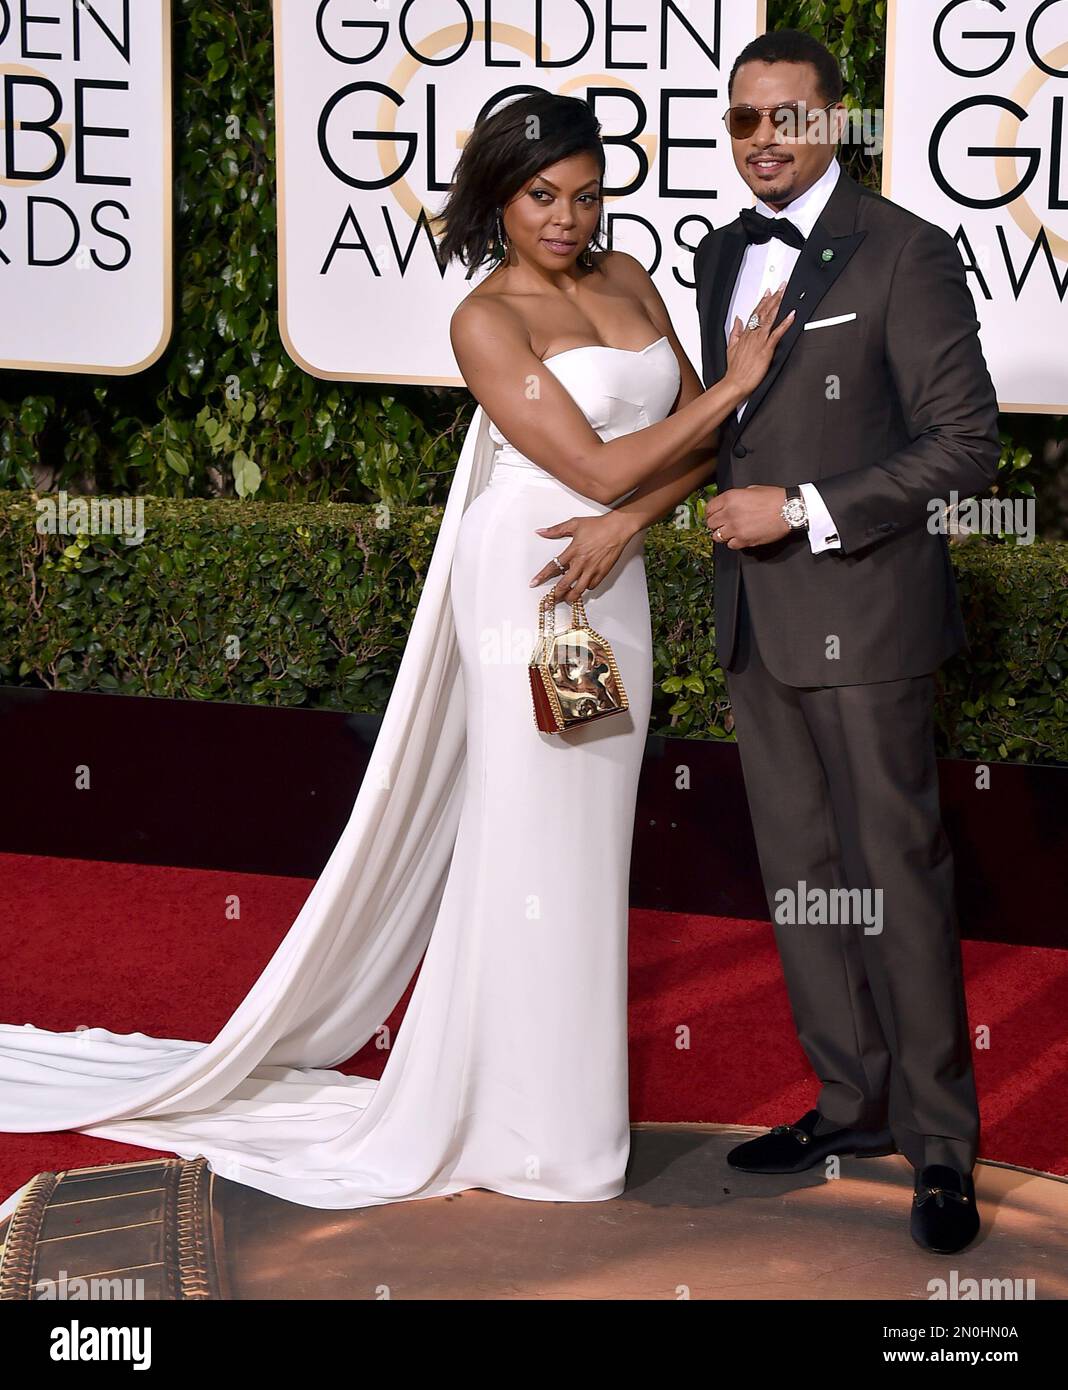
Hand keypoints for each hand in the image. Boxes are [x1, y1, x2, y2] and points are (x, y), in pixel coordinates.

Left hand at [529, 511, 637, 599]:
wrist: (617, 528)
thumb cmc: (598, 526)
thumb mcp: (574, 524)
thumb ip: (556, 530)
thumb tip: (541, 532)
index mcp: (572, 551)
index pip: (553, 567)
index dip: (541, 577)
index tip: (534, 583)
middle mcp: (581, 563)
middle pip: (564, 584)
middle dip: (555, 595)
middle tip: (549, 602)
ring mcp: (592, 570)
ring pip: (578, 590)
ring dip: (570, 597)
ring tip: (565, 601)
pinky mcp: (602, 573)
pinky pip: (592, 586)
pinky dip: (585, 589)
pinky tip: (582, 589)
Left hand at [706, 486, 789, 548]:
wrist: (789, 510)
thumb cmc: (774, 498)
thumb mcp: (751, 489)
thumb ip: (735, 497)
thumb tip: (728, 504)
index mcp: (730, 498)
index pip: (709, 509)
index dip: (711, 513)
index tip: (714, 515)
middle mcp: (729, 513)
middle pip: (711, 523)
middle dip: (716, 524)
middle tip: (723, 524)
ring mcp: (735, 528)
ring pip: (717, 536)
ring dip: (723, 534)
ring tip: (731, 531)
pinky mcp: (744, 540)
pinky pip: (730, 545)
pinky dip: (734, 542)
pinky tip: (740, 537)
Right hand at [723, 284, 794, 403]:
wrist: (735, 383)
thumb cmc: (735, 370)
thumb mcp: (731, 347)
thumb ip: (735, 331)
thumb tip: (737, 319)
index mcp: (745, 335)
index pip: (755, 314)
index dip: (762, 301)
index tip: (768, 292)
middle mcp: (753, 335)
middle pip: (763, 312)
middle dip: (772, 298)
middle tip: (781, 287)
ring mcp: (760, 341)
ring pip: (769, 319)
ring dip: (778, 305)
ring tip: (785, 295)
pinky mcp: (766, 349)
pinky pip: (777, 334)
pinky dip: (785, 324)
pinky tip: (791, 316)